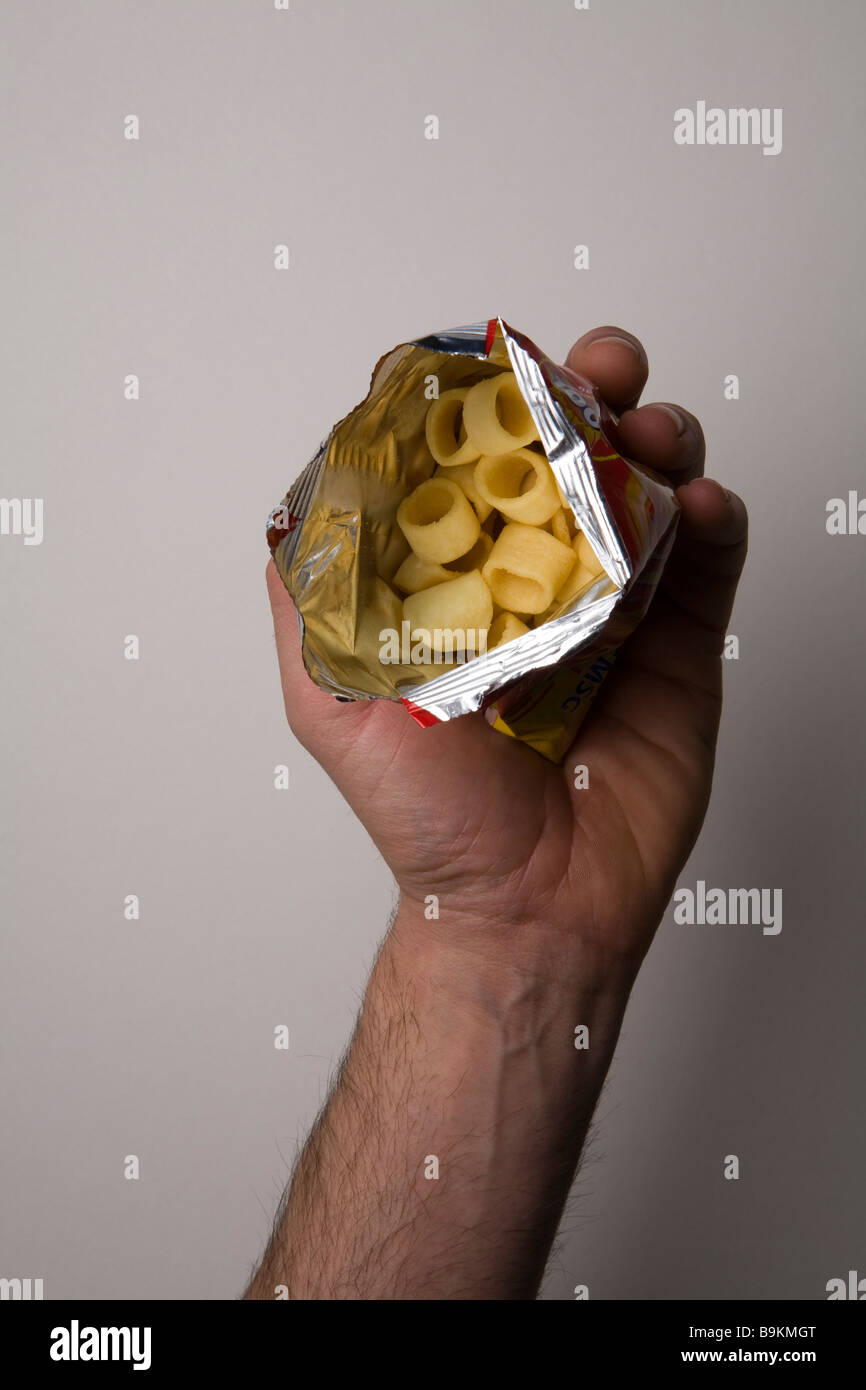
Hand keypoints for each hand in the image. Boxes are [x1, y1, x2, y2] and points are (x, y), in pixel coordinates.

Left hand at [266, 326, 747, 990]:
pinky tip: (698, 504)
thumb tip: (291, 513)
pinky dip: (714, 515)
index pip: (481, 461)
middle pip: (572, 454)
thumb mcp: (330, 700)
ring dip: (658, 435)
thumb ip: (311, 605)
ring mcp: (614, 605)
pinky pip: (708, 560)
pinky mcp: (678, 643)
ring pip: (647, 487)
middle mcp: (539, 579)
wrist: (528, 903)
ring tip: (654, 432)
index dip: (492, 400)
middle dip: (590, 390)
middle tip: (600, 368)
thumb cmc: (430, 816)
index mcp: (464, 580)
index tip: (501, 362)